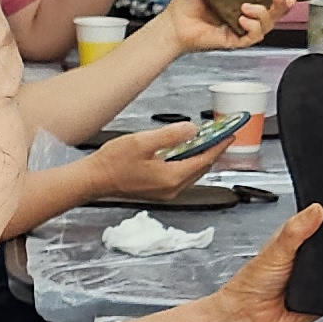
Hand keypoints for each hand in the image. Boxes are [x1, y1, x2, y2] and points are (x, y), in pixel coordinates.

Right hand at [86, 118, 225, 202]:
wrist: (93, 179)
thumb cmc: (112, 163)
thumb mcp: (143, 141)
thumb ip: (170, 135)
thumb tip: (192, 130)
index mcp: (172, 177)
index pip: (205, 159)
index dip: (219, 145)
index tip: (230, 134)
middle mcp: (173, 188)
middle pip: (202, 167)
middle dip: (213, 150)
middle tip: (221, 135)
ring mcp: (165, 191)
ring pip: (192, 172)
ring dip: (201, 156)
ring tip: (207, 140)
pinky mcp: (158, 190)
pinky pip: (181, 174)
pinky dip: (188, 162)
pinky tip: (185, 151)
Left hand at [170, 0, 305, 51]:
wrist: (173, 23)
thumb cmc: (186, 5)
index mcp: (240, 1)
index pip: (266, 0)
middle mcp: (243, 16)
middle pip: (273, 15)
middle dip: (281, 7)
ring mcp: (240, 29)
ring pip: (266, 26)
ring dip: (262, 15)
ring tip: (246, 8)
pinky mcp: (235, 40)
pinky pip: (253, 37)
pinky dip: (252, 27)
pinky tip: (242, 19)